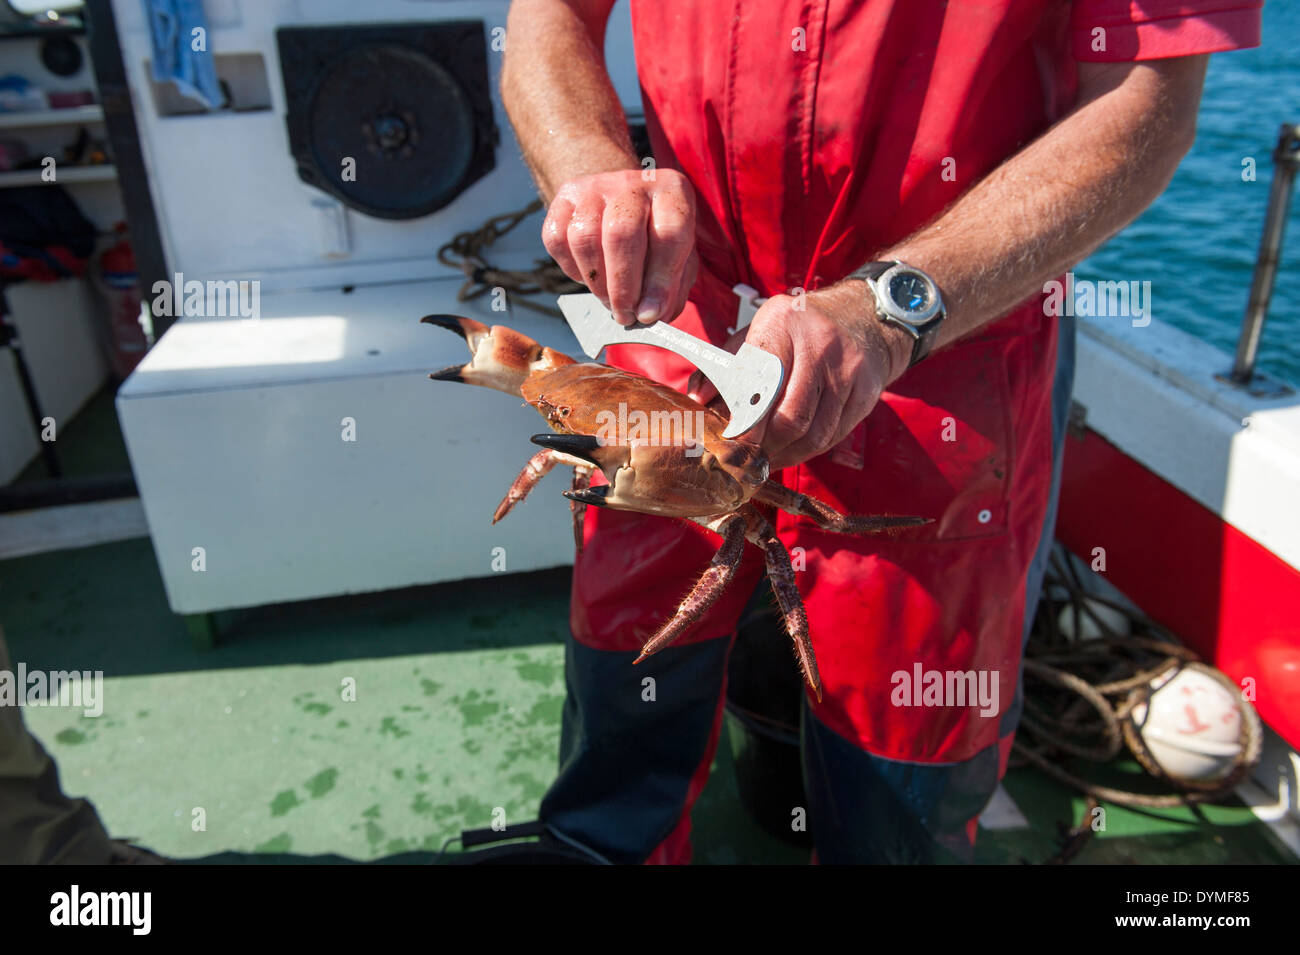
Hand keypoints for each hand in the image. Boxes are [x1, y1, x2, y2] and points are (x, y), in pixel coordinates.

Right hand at [543, 168, 698, 325]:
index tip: (649, 313)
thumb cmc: (657, 239)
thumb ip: (670, 289)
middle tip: (626, 315)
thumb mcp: (679, 260)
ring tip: (609, 302)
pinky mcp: (565, 197)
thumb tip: (648, 315)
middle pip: (622, 233)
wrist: (623, 202)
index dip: (660, 280)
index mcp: (672, 192)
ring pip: (585, 237)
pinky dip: (571, 269)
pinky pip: (556, 239)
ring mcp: (594, 187)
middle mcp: (633, 183)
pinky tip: (589, 278)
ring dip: (597, 282)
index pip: (669, 233)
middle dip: (623, 285)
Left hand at [687, 282, 913, 470]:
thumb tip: (697, 398)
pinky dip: (809, 450)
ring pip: (814, 434)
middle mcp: (820, 345)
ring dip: (787, 455)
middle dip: (765, 446)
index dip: (744, 424)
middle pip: (790, 418)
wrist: (863, 318)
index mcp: (783, 324)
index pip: (760, 384)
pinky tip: (793, 449)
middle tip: (748, 457)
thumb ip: (725, 363)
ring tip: (768, 458)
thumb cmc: (799, 328)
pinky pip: (834, 436)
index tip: (730, 443)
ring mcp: (848, 371)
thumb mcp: (758, 330)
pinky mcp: (866, 393)